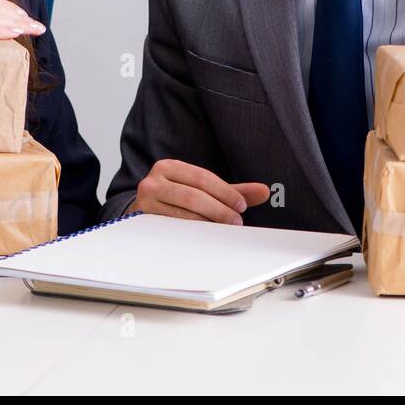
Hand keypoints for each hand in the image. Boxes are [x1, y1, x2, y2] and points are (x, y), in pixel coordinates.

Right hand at [131, 159, 269, 224]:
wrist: (140, 212)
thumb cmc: (175, 199)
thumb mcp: (201, 190)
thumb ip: (232, 190)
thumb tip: (264, 191)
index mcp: (168, 166)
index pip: (202, 177)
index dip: (225, 192)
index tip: (242, 205)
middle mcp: (153, 181)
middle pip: (194, 195)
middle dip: (219, 210)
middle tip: (237, 221)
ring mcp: (144, 202)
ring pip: (183, 214)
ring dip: (208, 224)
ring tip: (225, 230)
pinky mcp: (142, 222)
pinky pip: (172, 229)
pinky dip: (192, 234)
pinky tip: (206, 238)